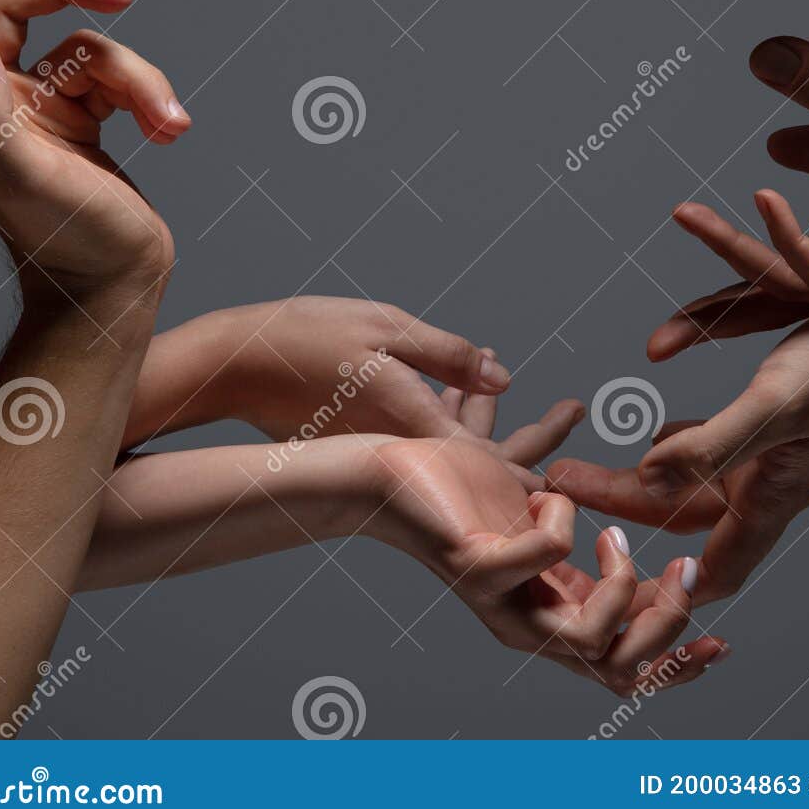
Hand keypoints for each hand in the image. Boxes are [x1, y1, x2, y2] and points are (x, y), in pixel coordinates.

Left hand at [0, 0, 185, 296]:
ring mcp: (37, 110)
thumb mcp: (22, 181)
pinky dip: (150, 96)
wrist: (116, 289)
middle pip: (16, 10)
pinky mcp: (82, 119)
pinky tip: (169, 129)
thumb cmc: (67, 244)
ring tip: (168, 121)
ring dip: (135, 77)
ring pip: (85, 46)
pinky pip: (116, 75)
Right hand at [175, 296, 584, 456]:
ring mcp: (379, 443)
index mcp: (411, 421)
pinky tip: (471, 385)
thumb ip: (445, 356)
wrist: (233, 364)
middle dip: (528, 443)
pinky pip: (420, 432)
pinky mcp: (362, 434)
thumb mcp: (384, 327)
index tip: (568, 481)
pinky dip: (451, 414)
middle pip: (477, 456)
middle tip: (574, 420)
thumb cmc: (306, 334)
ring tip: (532, 396)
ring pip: (451, 443)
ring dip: (492, 423)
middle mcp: (399, 444)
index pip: (483, 461)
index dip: (527, 471)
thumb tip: (503, 380)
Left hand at [365, 432, 728, 691]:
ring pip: (592, 636)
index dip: (677, 661)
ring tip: (607, 531)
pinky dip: (562, 515)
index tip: (721, 635)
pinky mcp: (476, 567)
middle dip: (668, 624)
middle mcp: (528, 626)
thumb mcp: (542, 519)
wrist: (390, 471)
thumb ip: (586, 531)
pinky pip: (546, 554)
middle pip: (620, 670)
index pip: (624, 668)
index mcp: (551, 617)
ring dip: (622, 580)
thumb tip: (636, 530)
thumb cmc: (462, 492)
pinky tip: (543, 492)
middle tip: (679, 567)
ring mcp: (502, 603)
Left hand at [552, 295, 808, 603]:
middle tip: (560, 484)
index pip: (712, 569)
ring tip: (595, 464)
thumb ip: (711, 443)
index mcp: (774, 493)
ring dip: (652, 480)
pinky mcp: (793, 420)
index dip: (661, 584)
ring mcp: (787, 454)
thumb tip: (647, 478)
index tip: (600, 571)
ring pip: (706, 485)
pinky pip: (725, 447)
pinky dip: (687, 444)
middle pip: (689, 517)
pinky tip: (664, 429)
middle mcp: (778, 483)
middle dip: (624, 506)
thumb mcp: (776, 401)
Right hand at [662, 113, 808, 305]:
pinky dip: (784, 234)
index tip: (675, 269)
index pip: (770, 276)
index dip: (722, 279)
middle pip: (763, 306)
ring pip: (778, 283)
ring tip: (683, 214)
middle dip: (707, 323)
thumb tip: (770, 148)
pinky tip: (762, 196)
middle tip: (655, 344)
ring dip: (727, 252)